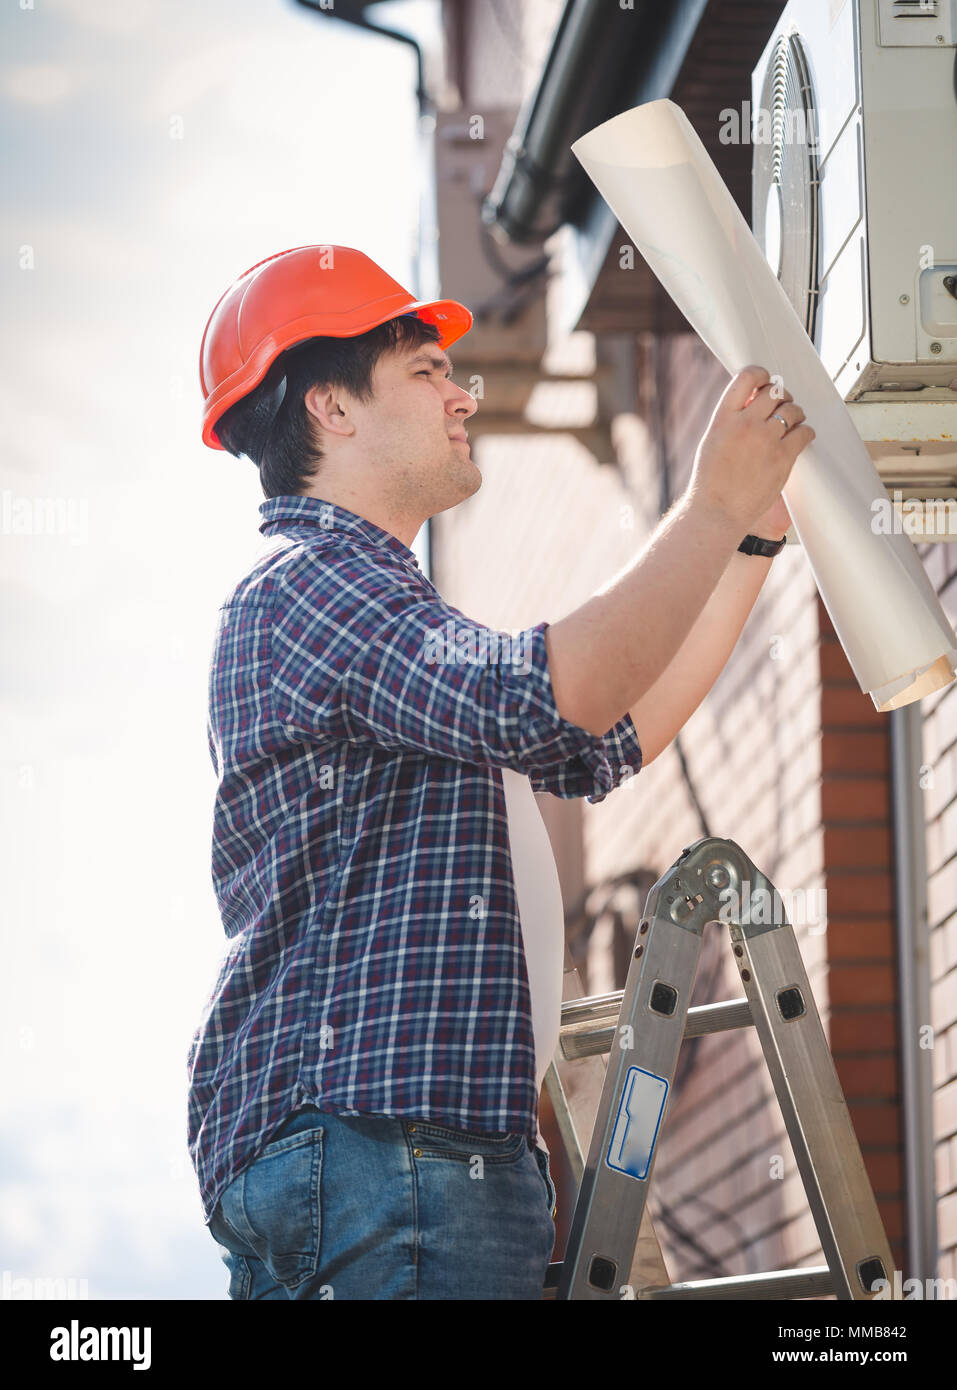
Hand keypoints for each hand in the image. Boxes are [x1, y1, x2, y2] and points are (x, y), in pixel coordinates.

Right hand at [686, 366, 813, 534]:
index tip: (766, 380)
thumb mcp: (712, 440)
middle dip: (782, 396)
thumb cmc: (711, 481)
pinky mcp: (782, 457)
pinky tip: (800, 438)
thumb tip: (753, 401)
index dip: (761, 374)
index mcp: (724, 417)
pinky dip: (805, 433)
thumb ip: (731, 419)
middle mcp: (745, 424)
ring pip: (793, 410)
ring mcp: (765, 439)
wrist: (717, 511)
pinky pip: (804, 433)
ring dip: (796, 414)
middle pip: (775, 392)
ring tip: (792, 423)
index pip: (747, 378)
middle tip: (783, 405)